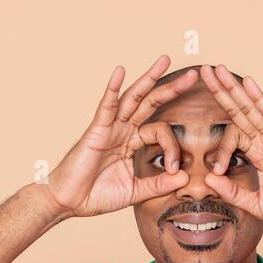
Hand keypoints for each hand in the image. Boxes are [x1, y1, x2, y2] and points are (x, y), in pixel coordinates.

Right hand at [46, 56, 196, 217]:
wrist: (69, 202)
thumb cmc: (96, 195)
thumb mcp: (135, 191)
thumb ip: (158, 185)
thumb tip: (184, 178)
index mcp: (132, 143)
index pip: (161, 132)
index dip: (173, 148)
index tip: (174, 168)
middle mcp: (122, 130)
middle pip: (151, 103)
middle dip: (171, 89)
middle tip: (193, 75)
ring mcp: (109, 128)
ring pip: (133, 98)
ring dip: (149, 78)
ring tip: (165, 60)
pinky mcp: (96, 130)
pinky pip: (106, 106)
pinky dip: (112, 88)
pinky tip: (120, 71)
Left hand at [199, 65, 262, 230]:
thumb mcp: (257, 205)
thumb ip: (233, 193)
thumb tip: (208, 179)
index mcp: (258, 158)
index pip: (232, 137)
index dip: (218, 148)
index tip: (213, 169)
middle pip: (238, 113)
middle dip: (220, 93)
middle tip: (203, 72)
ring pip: (250, 108)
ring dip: (232, 88)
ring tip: (216, 69)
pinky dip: (258, 98)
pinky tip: (246, 82)